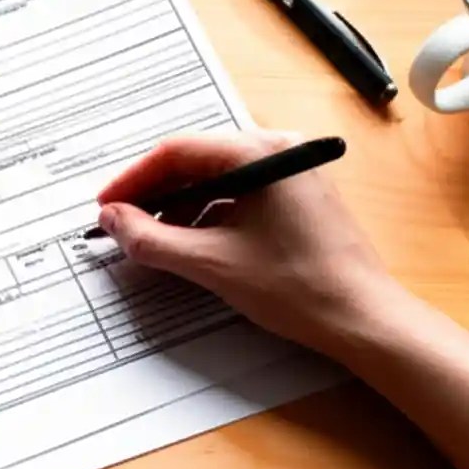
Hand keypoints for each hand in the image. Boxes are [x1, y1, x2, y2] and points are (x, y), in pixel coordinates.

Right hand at [96, 129, 400, 352]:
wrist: (363, 318)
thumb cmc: (300, 287)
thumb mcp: (212, 264)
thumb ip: (153, 240)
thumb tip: (113, 220)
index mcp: (258, 153)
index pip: (177, 151)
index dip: (133, 179)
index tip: (106, 206)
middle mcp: (277, 151)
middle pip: (196, 162)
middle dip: (154, 194)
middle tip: (121, 222)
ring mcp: (291, 172)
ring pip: (216, 180)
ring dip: (179, 207)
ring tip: (151, 240)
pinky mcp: (298, 197)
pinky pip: (239, 194)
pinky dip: (209, 215)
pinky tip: (191, 244)